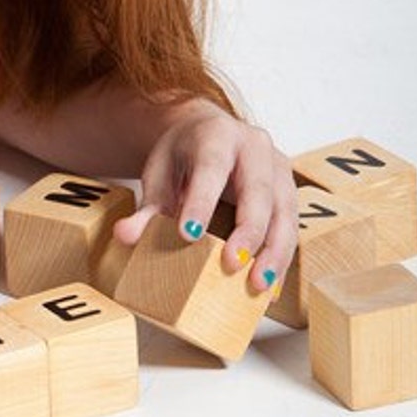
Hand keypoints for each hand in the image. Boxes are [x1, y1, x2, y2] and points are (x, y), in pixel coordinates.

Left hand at [113, 100, 298, 292]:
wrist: (207, 132)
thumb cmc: (183, 156)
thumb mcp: (159, 175)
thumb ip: (145, 208)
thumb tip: (125, 235)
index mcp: (217, 135)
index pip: (211, 168)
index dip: (202, 202)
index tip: (189, 235)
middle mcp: (254, 147)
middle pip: (257, 191)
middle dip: (248, 231)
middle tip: (232, 264)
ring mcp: (278, 168)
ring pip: (284, 212)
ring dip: (274, 251)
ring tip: (259, 284)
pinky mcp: (289, 191)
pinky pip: (291, 227)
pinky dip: (281, 258)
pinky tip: (271, 284)